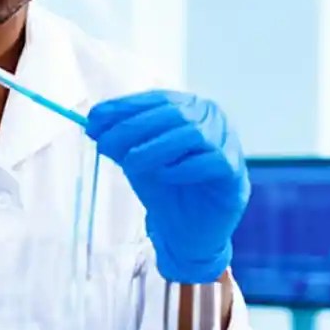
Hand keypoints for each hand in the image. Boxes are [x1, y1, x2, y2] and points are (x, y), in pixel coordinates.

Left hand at [87, 90, 250, 283]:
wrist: (187, 230)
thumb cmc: (165, 188)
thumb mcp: (136, 159)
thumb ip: (120, 141)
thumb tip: (93, 122)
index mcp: (188, 107)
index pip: (156, 99)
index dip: (124, 107)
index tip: (93, 118)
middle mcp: (211, 118)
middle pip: (172, 114)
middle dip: (132, 128)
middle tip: (104, 145)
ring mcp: (228, 141)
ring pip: (192, 134)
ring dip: (155, 148)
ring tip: (130, 165)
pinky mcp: (235, 170)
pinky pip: (212, 161)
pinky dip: (183, 168)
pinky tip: (164, 177)